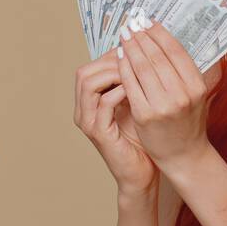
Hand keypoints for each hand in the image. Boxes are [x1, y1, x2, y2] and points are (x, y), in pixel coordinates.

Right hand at [73, 46, 157, 194]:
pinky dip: (120, 91)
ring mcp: (88, 122)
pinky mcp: (99, 134)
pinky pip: (103, 103)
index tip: (135, 51)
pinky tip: (138, 90)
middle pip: (84, 72)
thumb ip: (133, 85)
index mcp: (90, 103)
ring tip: (137, 72)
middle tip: (135, 59)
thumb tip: (142, 55)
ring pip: (88, 83)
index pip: (91, 67)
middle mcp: (83, 111)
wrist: (142, 174)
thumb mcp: (136, 105)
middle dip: (110, 61)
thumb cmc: (141, 140)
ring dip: (114, 73)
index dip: (111, 56)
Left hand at [115, 14, 213, 171]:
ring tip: (124, 37)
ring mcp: (163, 105)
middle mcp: (182, 94)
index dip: (159, 34)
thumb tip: (169, 40)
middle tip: (131, 25)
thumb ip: (187, 71)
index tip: (148, 22)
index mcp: (197, 86)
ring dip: (131, 48)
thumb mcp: (197, 95)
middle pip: (157, 57)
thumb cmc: (188, 122)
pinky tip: (119, 58)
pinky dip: (124, 68)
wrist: (184, 155)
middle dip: (141, 37)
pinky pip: (131, 84)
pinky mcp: (145, 115)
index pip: (176, 51)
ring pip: (142, 68)